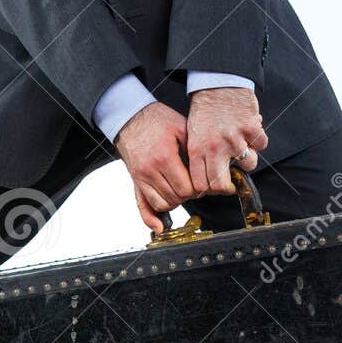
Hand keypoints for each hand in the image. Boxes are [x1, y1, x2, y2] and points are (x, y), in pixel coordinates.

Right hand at [114, 102, 195, 232]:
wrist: (131, 116)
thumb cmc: (158, 120)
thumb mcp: (182, 129)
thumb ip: (194, 151)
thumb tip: (209, 170)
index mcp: (164, 157)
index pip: (187, 189)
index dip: (198, 189)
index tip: (202, 183)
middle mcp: (150, 170)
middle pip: (176, 198)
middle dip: (188, 195)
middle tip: (194, 185)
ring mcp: (140, 176)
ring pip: (162, 204)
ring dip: (175, 202)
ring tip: (181, 190)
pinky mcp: (134, 180)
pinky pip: (142, 205)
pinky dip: (151, 217)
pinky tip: (159, 226)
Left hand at [185, 87, 267, 196]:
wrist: (217, 83)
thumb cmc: (204, 110)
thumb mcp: (192, 135)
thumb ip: (199, 157)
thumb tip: (206, 183)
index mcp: (198, 149)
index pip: (203, 185)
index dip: (211, 189)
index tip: (217, 185)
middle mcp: (215, 147)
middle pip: (223, 185)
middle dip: (229, 186)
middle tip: (232, 180)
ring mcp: (235, 138)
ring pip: (249, 165)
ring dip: (248, 157)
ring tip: (242, 145)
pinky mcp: (251, 129)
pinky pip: (261, 146)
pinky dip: (259, 140)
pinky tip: (249, 131)